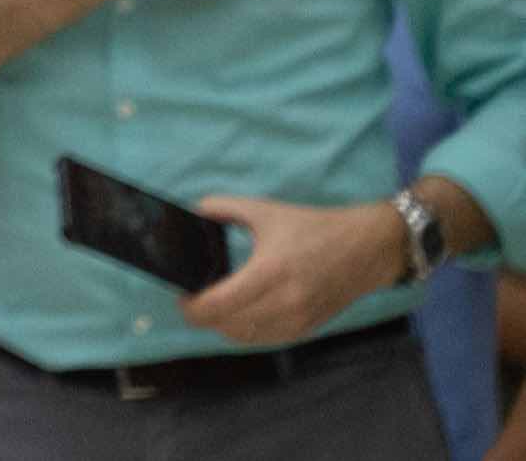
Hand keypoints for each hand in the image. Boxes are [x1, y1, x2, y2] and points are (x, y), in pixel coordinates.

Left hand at [182, 195, 406, 347]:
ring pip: (244, 338)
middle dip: (202, 316)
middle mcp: (284, 302)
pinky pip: (265, 341)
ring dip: (222, 326)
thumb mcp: (265, 211)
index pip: (218, 305)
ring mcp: (297, 320)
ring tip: (213, 307)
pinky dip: (246, 333)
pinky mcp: (307, 329)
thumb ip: (222, 208)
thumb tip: (192, 212)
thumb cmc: (314, 229)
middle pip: (226, 326)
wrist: (366, 250)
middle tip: (192, 300)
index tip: (181, 297)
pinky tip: (239, 316)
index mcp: (269, 272)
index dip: (192, 307)